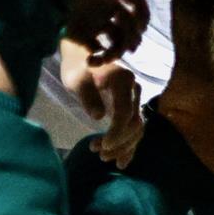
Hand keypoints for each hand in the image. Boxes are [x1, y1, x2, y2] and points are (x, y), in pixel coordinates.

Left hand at [63, 40, 140, 166]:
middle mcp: (134, 89)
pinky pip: (134, 128)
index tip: (103, 145)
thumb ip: (88, 96)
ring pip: (136, 128)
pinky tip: (120, 160)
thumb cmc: (77, 66)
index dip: (116, 132)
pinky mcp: (130, 106)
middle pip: (134, 123)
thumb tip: (99, 116)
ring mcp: (134, 98)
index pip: (125, 112)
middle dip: (120, 143)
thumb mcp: (77, 78)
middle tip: (101, 154)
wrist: (82, 54)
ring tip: (103, 157)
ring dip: (123, 146)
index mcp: (123, 81)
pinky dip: (128, 145)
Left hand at [66, 0, 148, 62]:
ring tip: (107, 58)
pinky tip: (92, 60)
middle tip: (130, 49)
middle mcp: (108, 5)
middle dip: (131, 36)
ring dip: (117, 49)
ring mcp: (96, 20)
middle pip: (129, 23)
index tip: (142, 27)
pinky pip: (97, 47)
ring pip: (116, 38)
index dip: (142, 12)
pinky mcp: (83, 33)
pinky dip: (98, 55)